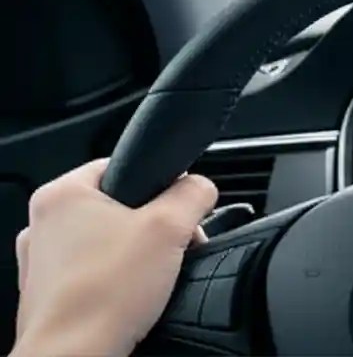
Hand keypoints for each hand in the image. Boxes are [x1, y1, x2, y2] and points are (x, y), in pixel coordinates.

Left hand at [11, 159, 216, 356]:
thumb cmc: (104, 296)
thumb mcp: (170, 228)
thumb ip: (194, 194)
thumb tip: (201, 187)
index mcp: (62, 194)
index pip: (125, 165)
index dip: (163, 184)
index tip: (179, 209)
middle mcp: (43, 224)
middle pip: (120, 206)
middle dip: (155, 226)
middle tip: (174, 247)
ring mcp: (42, 263)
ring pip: (108, 242)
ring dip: (137, 255)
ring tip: (153, 277)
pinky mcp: (50, 294)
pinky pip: (95, 274)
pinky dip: (117, 281)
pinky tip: (132, 297)